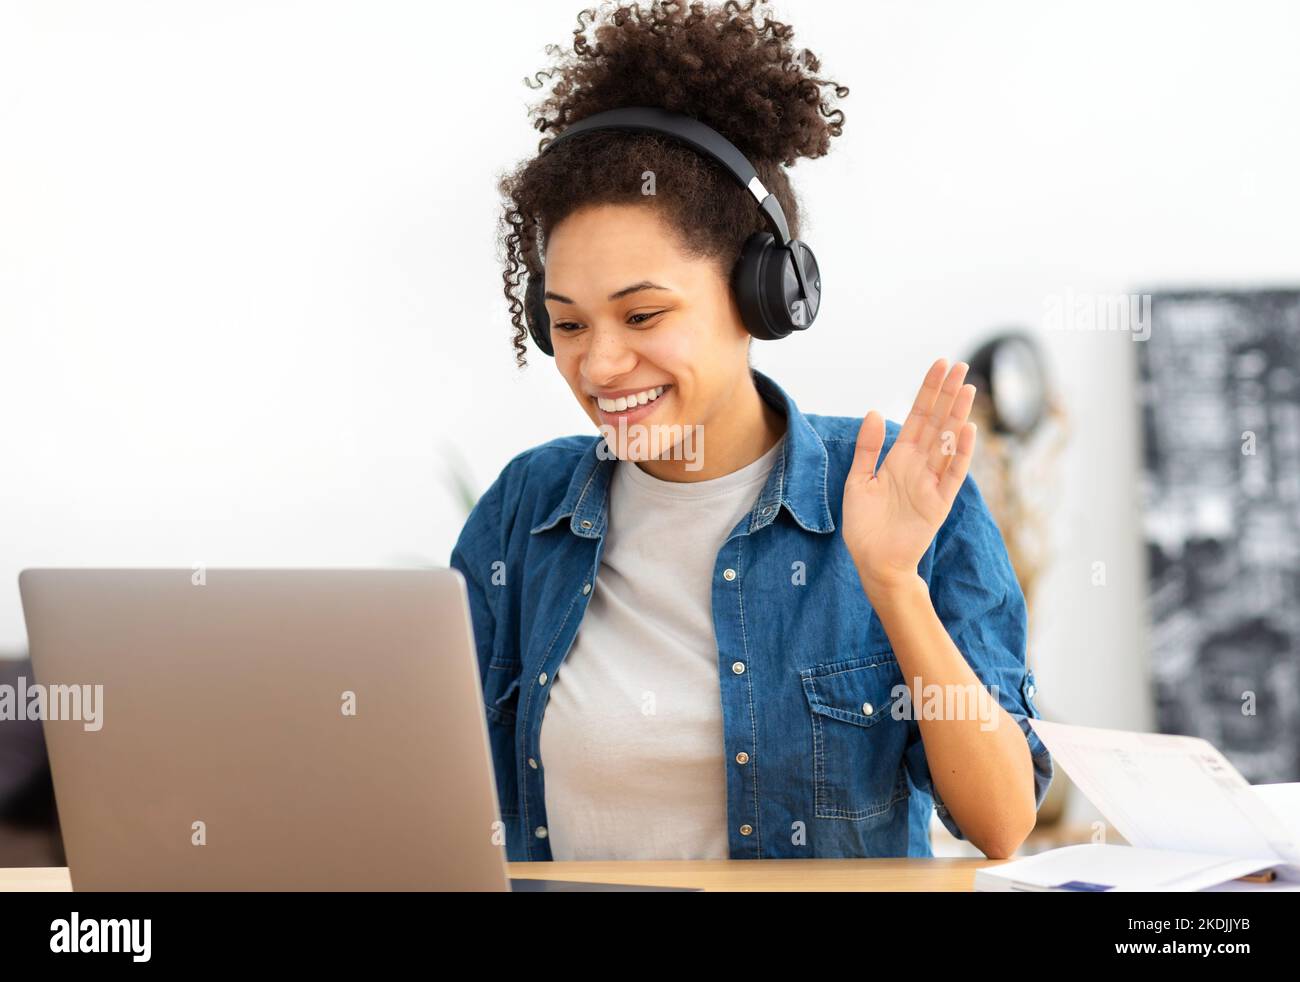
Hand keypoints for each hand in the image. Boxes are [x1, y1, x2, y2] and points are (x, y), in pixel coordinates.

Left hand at [842, 358, 976, 597]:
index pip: (918, 416)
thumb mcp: (857, 481)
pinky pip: (952, 473)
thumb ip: (868, 448)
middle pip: (937, 422)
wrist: (874, 562)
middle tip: (960, 365)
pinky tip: (965, 429)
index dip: (929, 391)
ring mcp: (932, 482)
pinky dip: (959, 452)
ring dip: (957, 415)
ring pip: (948, 442)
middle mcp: (919, 465)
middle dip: (948, 394)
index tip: (940, 365)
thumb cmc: (865, 526)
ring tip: (968, 388)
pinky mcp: (939, 502)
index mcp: (899, 458)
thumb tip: (875, 413)